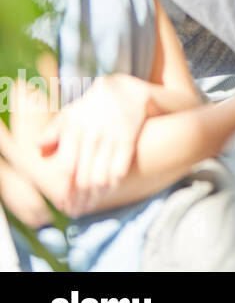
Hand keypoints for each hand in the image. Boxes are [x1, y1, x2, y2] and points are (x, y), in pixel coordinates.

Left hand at [37, 74, 151, 216]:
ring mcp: (111, 137)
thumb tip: (37, 149)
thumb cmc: (90, 107)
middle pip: (84, 177)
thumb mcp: (68, 115)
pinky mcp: (128, 139)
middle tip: (76, 211)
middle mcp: (92, 134)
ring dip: (95, 196)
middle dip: (80, 199)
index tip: (62, 204)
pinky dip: (112, 184)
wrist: (124, 90)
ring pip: (102, 177)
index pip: (66, 168)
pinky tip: (106, 192)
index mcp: (73, 129)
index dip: (64, 189)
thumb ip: (52, 133)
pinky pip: (120, 169)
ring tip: (89, 206)